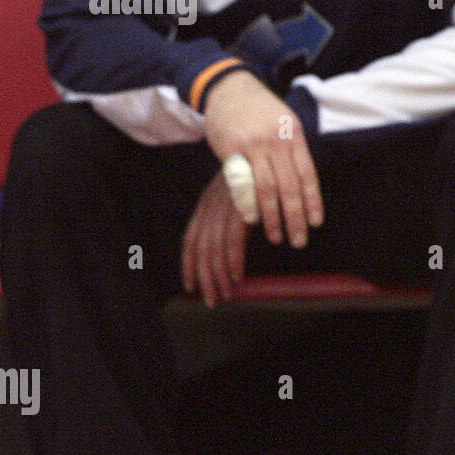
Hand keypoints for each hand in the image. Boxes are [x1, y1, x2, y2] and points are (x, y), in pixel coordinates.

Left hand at [181, 170, 249, 306]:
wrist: (265, 154)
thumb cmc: (255, 177)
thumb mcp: (236, 196)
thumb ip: (229, 216)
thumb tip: (229, 244)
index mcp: (205, 205)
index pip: (189, 241)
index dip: (188, 266)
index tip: (191, 287)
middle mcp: (209, 207)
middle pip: (200, 250)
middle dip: (204, 278)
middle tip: (211, 299)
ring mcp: (223, 208)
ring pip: (214, 249)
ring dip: (219, 275)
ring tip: (226, 293)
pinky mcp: (240, 209)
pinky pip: (232, 242)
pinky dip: (233, 262)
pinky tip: (236, 277)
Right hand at [202, 69, 323, 247]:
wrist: (229, 88)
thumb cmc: (261, 110)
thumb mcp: (285, 123)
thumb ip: (294, 151)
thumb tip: (306, 186)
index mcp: (294, 134)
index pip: (308, 174)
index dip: (313, 201)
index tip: (316, 223)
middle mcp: (276, 140)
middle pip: (289, 186)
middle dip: (296, 217)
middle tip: (299, 240)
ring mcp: (252, 145)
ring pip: (267, 188)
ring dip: (273, 217)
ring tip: (277, 236)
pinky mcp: (230, 149)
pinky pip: (241, 183)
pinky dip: (248, 204)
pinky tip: (252, 221)